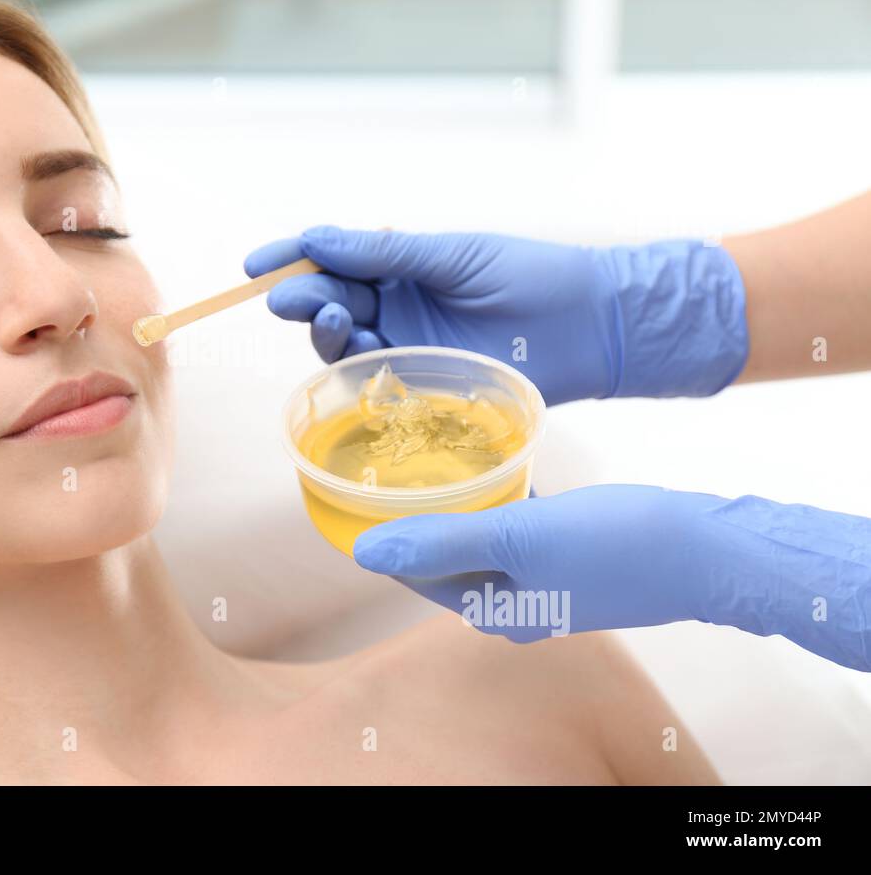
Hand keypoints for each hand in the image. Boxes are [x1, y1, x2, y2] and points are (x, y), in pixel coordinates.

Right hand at [244, 226, 748, 405]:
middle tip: (285, 295)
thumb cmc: (531, 278)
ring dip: (326, 330)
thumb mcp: (453, 255)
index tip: (256, 263)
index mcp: (400, 266)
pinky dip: (358, 368)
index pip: (332, 260)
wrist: (591, 325)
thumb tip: (317, 238)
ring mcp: (407, 347)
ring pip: (344, 344)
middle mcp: (396, 307)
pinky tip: (357, 353)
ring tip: (332, 317)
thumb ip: (385, 253)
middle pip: (330, 302)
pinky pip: (375, 381)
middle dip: (302, 297)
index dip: (292, 259)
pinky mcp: (423, 386)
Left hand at [352, 484, 870, 671]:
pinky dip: (503, 503)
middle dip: (420, 522)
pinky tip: (499, 472)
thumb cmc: (618, 545)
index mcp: (497, 610)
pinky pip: (522, 530)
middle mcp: (520, 604)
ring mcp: (552, 581)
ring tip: (435, 462)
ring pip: (486, 543)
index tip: (358, 495)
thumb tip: (364, 553)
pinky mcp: (579, 555)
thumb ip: (442, 543)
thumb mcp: (519, 538)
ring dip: (461, 509)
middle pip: (449, 560)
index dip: (387, 539)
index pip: (418, 575)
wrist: (713, 550)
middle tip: (391, 469)